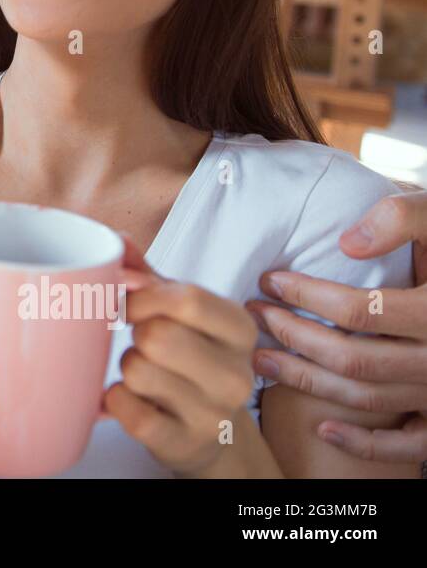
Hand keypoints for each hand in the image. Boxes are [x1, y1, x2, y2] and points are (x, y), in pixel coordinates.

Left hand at [105, 241, 257, 474]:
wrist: (209, 431)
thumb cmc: (188, 355)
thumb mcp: (179, 312)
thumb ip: (147, 273)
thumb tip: (117, 240)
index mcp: (240, 329)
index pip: (187, 299)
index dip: (144, 297)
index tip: (131, 304)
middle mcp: (237, 374)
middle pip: (157, 335)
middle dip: (136, 335)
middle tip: (143, 343)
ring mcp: (214, 414)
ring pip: (137, 371)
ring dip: (126, 368)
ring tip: (144, 372)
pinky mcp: (183, 444)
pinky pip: (126, 409)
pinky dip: (115, 399)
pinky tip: (132, 398)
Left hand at [250, 189, 426, 465]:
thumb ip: (403, 219)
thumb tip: (348, 243)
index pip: (360, 310)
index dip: (307, 295)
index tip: (270, 280)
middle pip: (353, 358)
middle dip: (294, 336)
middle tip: (255, 314)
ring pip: (366, 397)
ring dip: (307, 381)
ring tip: (262, 358)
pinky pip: (408, 445)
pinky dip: (365, 443)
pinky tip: (324, 427)